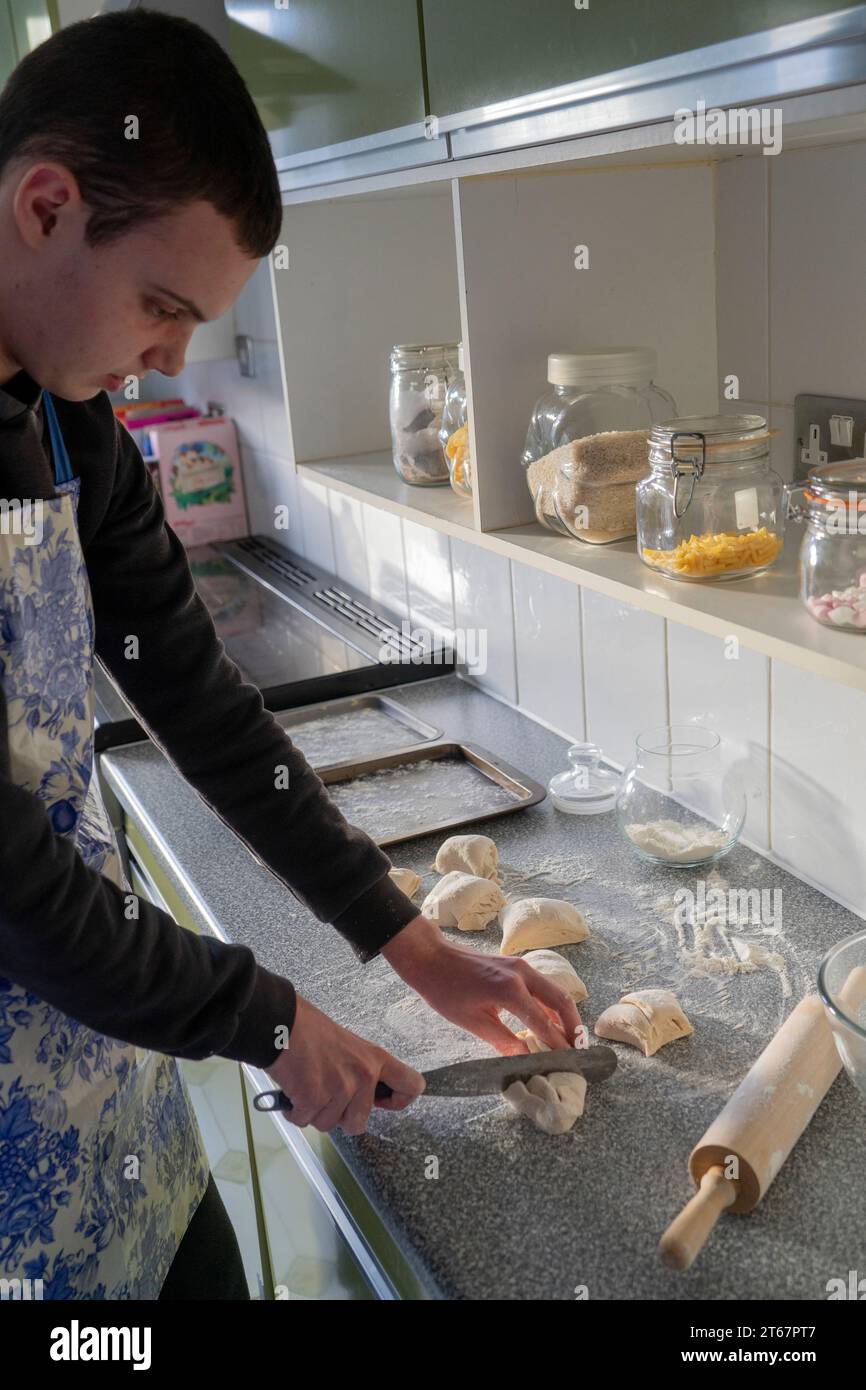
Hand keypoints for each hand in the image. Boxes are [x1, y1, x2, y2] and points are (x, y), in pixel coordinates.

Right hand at [265, 994, 424, 1134]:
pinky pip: (304, 1120)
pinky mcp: (314, 1099)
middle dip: (339, 1116)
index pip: (411, 1085)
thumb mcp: (349, 1045)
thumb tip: (362, 1096)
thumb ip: (361, 1070)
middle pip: (359, 1123)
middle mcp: (363, 1076)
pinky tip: (293, 1088)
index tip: (383, 1101)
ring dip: (313, 1111)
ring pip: (328, 1124)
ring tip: (307, 1083)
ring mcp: (340, 1089)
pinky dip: (294, 1111)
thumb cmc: (310, 1030)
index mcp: (375, 1059)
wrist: (282, 1022)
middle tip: (325, 1093)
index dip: (398, 1100)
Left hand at [382, 915, 580, 1054]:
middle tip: (579, 1051)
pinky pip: (543, 985)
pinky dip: (552, 1004)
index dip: (557, 1046)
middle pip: (561, 1001)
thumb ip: (504, 1041)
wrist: (431, 957)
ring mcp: (521, 965)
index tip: (568, 1063)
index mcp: (510, 990)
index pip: (544, 1023)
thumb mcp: (473, 1022)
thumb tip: (526, 1059)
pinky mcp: (517, 964)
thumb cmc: (445, 990)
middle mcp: (522, 973)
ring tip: (570, 1039)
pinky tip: (550, 1021)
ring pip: (555, 991)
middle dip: (573, 1027)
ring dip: (566, 1014)